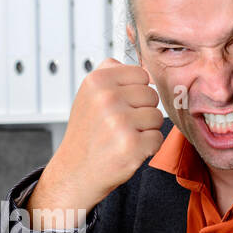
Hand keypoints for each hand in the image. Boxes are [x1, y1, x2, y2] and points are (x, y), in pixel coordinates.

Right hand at [27, 58, 163, 223]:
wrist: (75, 172)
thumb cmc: (86, 136)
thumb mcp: (88, 95)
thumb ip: (110, 72)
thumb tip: (136, 60)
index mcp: (96, 81)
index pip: (141, 74)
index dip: (135, 92)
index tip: (120, 105)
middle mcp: (107, 99)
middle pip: (151, 95)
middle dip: (141, 112)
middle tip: (119, 126)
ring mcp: (119, 123)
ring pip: (157, 117)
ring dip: (145, 130)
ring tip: (122, 138)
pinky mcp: (131, 146)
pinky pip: (157, 138)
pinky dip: (147, 148)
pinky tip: (126, 151)